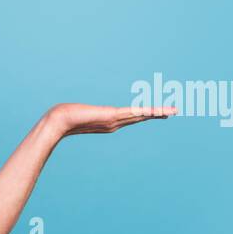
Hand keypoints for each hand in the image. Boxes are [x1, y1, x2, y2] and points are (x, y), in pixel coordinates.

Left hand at [45, 102, 176, 137]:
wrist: (59, 121)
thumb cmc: (63, 117)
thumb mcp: (75, 113)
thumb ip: (76, 113)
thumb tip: (69, 111)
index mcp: (108, 121)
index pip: (130, 117)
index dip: (144, 114)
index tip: (156, 113)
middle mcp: (114, 122)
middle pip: (140, 116)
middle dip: (156, 114)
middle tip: (173, 111)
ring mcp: (114, 120)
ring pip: (140, 115)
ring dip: (157, 113)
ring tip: (172, 110)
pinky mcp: (111, 117)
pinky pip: (133, 114)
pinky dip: (146, 112)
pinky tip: (156, 111)